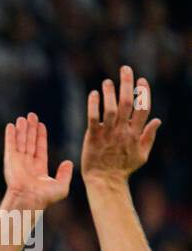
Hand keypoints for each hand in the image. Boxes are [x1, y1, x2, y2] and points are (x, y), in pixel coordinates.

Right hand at [3, 112, 72, 208]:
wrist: (29, 200)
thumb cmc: (45, 197)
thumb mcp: (62, 186)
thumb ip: (65, 174)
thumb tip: (68, 162)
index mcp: (38, 169)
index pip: (40, 148)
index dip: (41, 136)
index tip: (41, 125)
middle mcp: (27, 164)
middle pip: (30, 142)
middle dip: (30, 129)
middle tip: (31, 116)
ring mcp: (18, 162)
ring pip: (21, 141)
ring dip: (22, 129)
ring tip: (23, 118)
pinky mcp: (10, 160)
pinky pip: (10, 145)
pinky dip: (10, 135)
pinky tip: (11, 126)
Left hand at [81, 66, 160, 182]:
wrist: (105, 181)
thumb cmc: (124, 169)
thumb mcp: (142, 154)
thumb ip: (149, 136)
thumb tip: (157, 120)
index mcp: (136, 134)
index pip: (143, 109)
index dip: (144, 92)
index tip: (142, 79)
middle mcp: (123, 131)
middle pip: (127, 103)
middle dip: (127, 84)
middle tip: (125, 69)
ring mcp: (108, 134)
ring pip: (110, 109)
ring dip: (110, 93)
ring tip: (108, 81)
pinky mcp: (93, 138)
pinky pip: (93, 118)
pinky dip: (93, 105)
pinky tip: (94, 93)